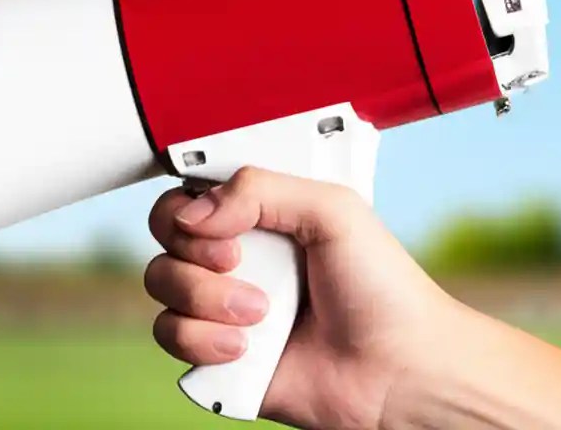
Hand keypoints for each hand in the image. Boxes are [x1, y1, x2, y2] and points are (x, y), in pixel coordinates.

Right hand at [145, 167, 463, 429]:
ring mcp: (220, 305)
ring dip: (205, 299)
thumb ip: (259, 189)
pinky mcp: (215, 352)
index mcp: (257, 216)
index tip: (219, 221)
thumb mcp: (333, 209)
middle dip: (195, 253)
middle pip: (164, 235)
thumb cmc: (384, 291)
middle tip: (239, 264)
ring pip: (161, 285)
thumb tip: (194, 213)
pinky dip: (204, 342)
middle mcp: (234, 257)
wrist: (400, 371)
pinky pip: (170, 337)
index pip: (189, 193)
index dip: (189, 205)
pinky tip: (247, 349)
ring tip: (259, 315)